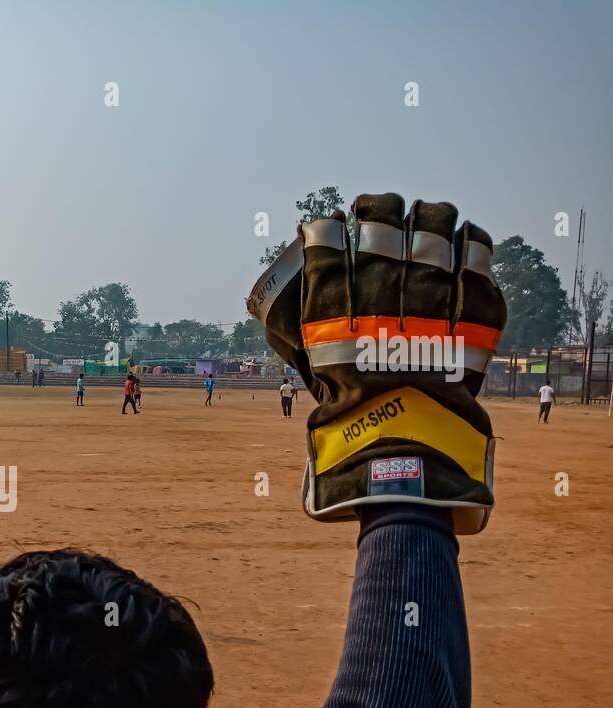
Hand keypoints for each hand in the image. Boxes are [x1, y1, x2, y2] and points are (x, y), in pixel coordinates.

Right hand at [248, 193, 505, 533]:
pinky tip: (467, 233)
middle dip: (378, 210)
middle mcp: (381, 299)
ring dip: (428, 216)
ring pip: (432, 232)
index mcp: (336, 314)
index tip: (328, 223)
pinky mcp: (471, 317)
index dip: (326, 229)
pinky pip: (477, 262)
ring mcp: (430, 304)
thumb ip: (301, 338)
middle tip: (378, 209)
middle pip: (381, 226)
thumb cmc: (349, 419)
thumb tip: (280, 310)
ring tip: (428, 214)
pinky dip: (473, 243)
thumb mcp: (312, 375)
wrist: (406, 449)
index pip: (326, 247)